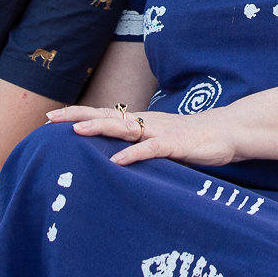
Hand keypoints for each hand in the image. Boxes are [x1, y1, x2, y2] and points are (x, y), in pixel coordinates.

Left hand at [51, 105, 237, 167]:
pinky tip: (117, 162)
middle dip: (78, 116)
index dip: (78, 114)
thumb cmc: (190, 139)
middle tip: (50, 119)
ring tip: (76, 131)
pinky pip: (152, 149)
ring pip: (126, 128)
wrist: (227, 132)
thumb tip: (110, 156)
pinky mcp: (176, 144)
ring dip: (100, 129)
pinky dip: (134, 155)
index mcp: (141, 122)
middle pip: (107, 116)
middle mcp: (147, 122)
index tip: (51, 117)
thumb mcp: (158, 141)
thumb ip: (137, 145)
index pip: (104, 115)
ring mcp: (161, 131)